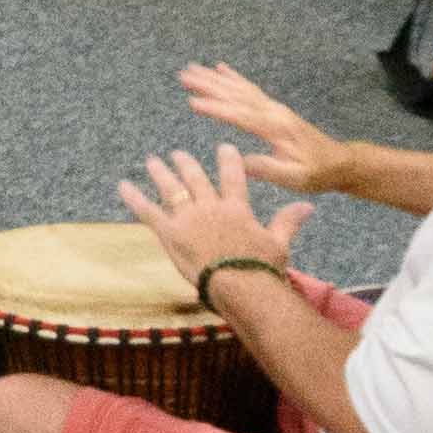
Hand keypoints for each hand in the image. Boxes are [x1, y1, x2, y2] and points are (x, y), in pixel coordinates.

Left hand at [118, 144, 297, 288]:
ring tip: (153, 160)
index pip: (233, 176)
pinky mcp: (170, 234)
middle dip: (186, 163)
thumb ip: (288, 220)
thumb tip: (309, 205)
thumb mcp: (279, 242)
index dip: (228, 160)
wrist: (240, 285)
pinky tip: (122, 185)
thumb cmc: (261, 267)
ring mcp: (189, 218)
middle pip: (196, 178)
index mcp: (237, 208)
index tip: (223, 146)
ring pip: (171, 188)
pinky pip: (148, 212)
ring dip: (161, 173)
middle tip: (177, 152)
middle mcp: (211, 207)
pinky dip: (134, 198)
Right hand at [172, 62, 341, 197]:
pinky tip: (221, 68)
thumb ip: (269, 169)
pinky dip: (234, 77)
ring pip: (240, 88)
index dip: (216, 109)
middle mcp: (273, 112)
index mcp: (275, 128)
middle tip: (184, 75)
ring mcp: (273, 108)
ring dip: (216, 78)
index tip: (192, 102)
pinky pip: (250, 89)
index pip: (241, 115)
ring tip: (192, 69)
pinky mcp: (274, 109)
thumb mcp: (295, 178)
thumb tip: (241, 160)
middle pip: (236, 95)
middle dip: (209, 84)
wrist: (339, 162)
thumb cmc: (316, 173)